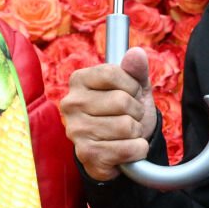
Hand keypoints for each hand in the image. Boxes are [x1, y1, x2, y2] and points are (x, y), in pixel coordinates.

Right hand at [58, 48, 158, 181]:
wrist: (122, 149)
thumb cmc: (126, 113)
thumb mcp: (134, 87)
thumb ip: (136, 69)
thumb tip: (136, 53)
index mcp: (79, 80)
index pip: (111, 73)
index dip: (131, 85)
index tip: (131, 93)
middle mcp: (71, 103)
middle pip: (121, 100)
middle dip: (137, 111)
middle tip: (130, 117)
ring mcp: (76, 130)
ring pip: (126, 126)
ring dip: (137, 132)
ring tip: (127, 134)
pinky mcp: (86, 154)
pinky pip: (127, 149)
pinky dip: (137, 150)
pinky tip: (128, 149)